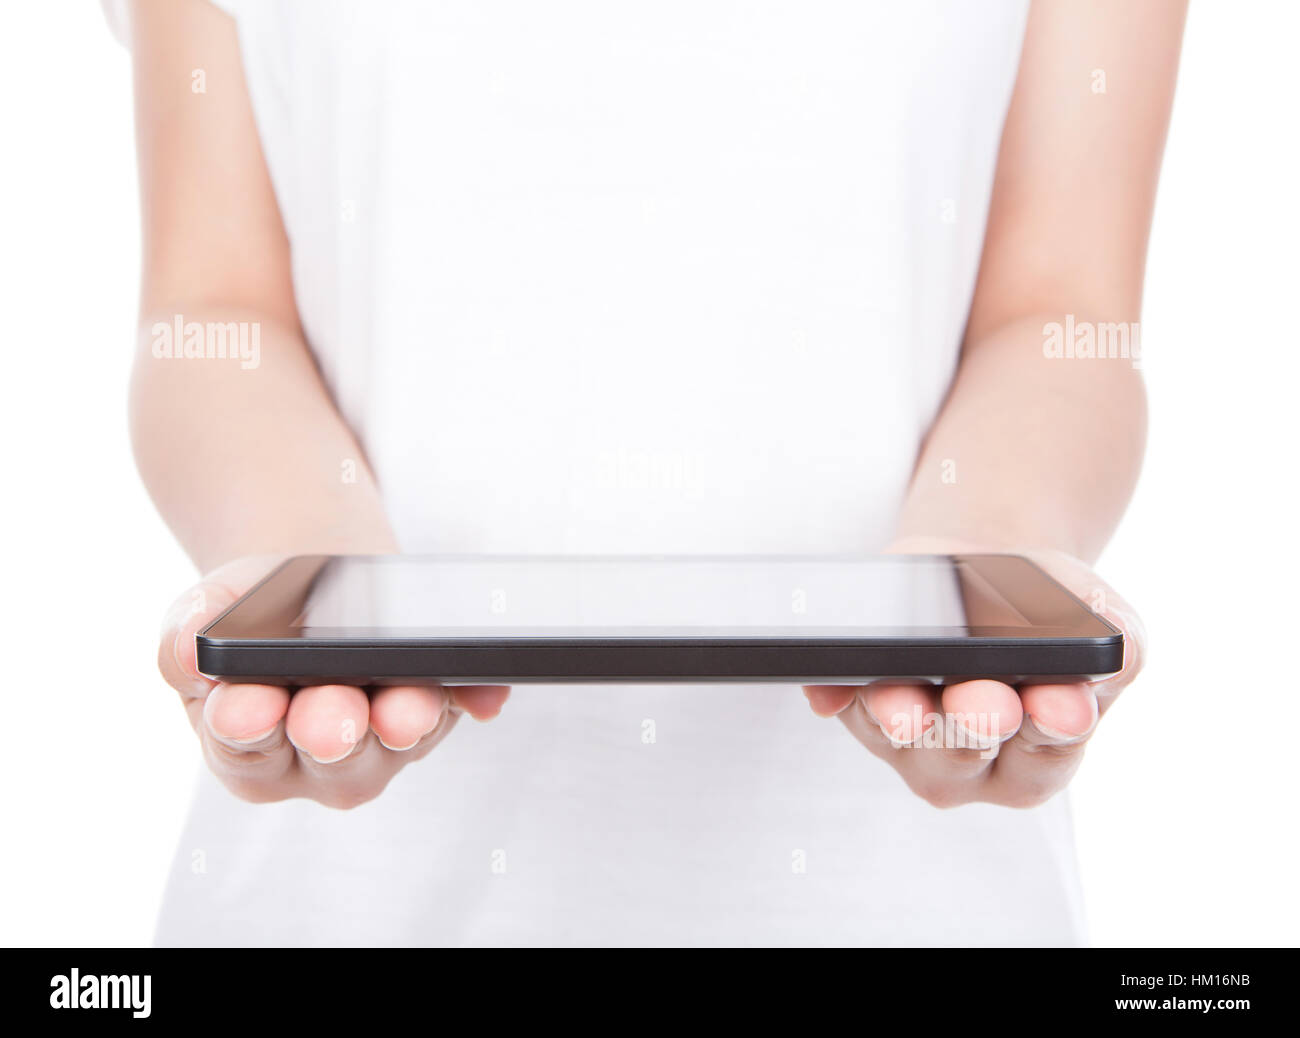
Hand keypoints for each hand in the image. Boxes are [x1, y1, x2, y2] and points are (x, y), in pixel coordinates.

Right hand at [159, 556, 510, 807]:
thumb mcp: (204, 613)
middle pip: (333, 761)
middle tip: (332, 716)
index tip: (244, 707)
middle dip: (333, 734)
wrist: (307, 589)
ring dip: (406, 722)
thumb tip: (188, 646)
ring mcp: (385, 738)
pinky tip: (486, 690)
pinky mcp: (437, 706)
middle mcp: (322, 759)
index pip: (246, 751)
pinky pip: (460, 705)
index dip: (245, 730)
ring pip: (397, 741)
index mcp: (252, 750)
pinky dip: (475, 697)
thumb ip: (184, 636)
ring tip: (407, 706)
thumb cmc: (247, 615)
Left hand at [803, 538, 1144, 807]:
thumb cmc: (1050, 610)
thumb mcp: (1100, 618)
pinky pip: (837, 697)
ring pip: (897, 734)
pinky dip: (831, 691)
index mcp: (1036, 756)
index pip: (1046, 756)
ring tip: (906, 702)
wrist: (989, 570)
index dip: (1054, 733)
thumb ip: (1116, 650)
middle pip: (962, 754)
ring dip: (899, 715)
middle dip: (972, 726)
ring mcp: (904, 734)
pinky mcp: (855, 696)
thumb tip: (1077, 690)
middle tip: (987, 704)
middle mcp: (965, 758)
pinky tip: (829, 689)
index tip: (1060, 706)